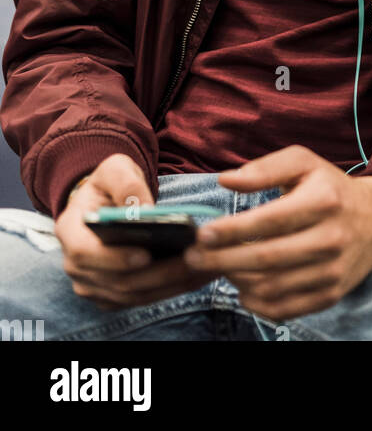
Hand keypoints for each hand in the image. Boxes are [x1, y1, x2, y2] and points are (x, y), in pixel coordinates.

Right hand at [55, 153, 211, 310]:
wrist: (105, 201)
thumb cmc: (109, 183)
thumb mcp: (115, 169)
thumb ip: (127, 184)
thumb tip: (145, 210)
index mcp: (70, 231)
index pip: (85, 253)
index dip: (114, 259)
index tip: (145, 255)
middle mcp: (76, 265)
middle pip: (116, 281)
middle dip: (158, 273)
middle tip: (194, 259)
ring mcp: (93, 284)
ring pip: (133, 295)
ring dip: (171, 284)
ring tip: (206, 266)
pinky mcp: (111, 294)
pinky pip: (142, 299)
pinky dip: (172, 289)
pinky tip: (199, 275)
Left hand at [182, 145, 371, 322]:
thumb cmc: (331, 188)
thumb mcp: (304, 163)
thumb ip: (264, 168)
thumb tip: (225, 181)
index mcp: (323, 201)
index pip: (268, 222)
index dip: (230, 231)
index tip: (201, 234)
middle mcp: (330, 238)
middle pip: (266, 259)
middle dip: (222, 260)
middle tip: (193, 258)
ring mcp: (332, 271)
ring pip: (272, 287)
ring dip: (236, 280)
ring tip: (217, 268)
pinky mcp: (331, 295)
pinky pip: (285, 308)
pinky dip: (257, 302)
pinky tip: (243, 286)